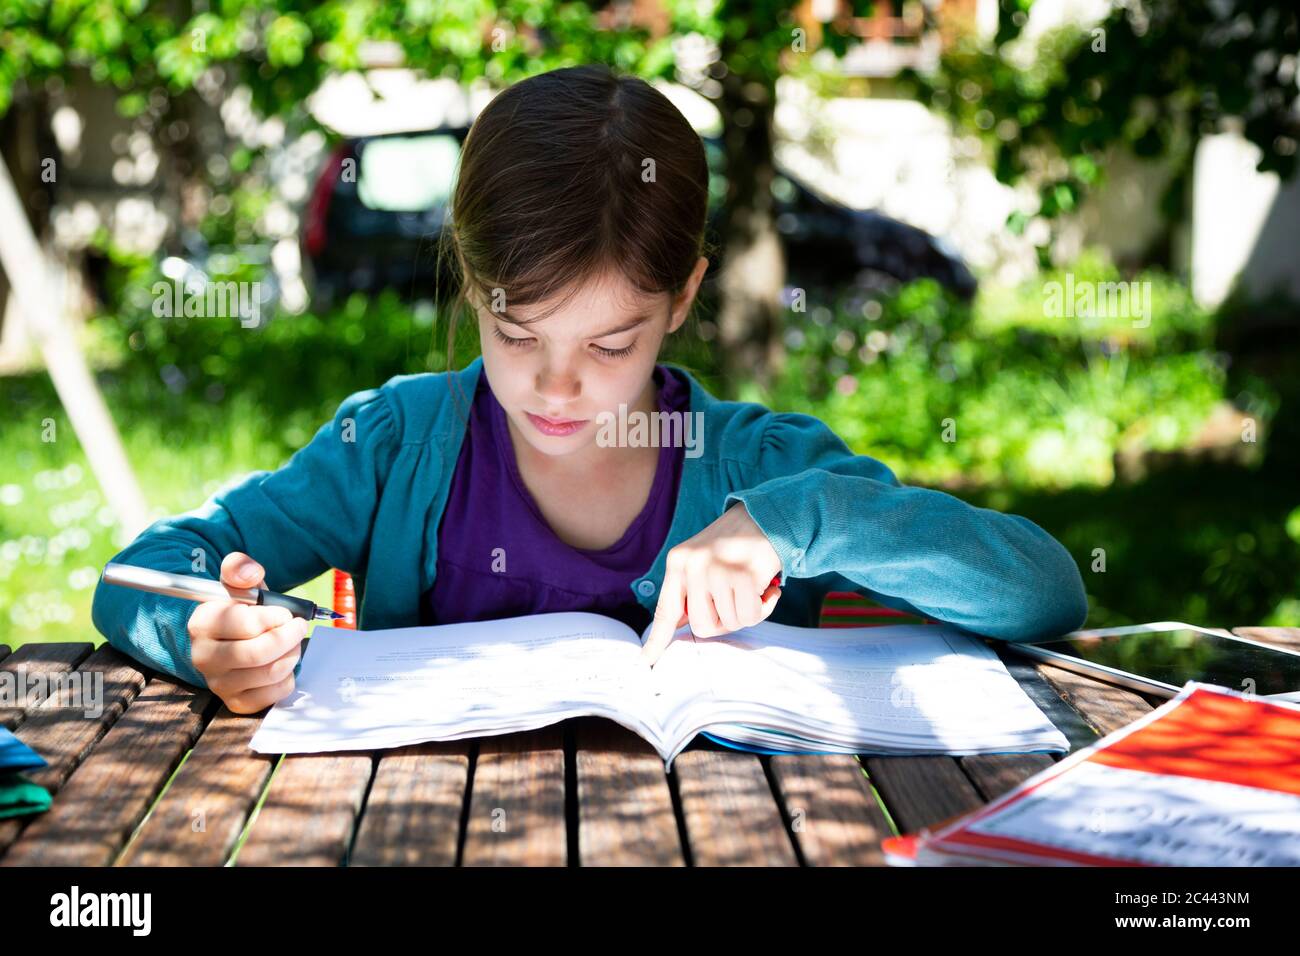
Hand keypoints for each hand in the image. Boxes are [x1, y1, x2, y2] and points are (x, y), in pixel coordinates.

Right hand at [188, 551, 307, 713]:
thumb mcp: (240, 582)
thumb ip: (240, 568)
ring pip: (270, 673)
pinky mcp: (236, 702)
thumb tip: (250, 574)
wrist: (235, 636)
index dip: (276, 617)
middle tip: (299, 626)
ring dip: (292, 654)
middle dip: (289, 637)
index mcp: (202, 623)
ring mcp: (218, 683)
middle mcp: (204, 657)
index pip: (247, 624)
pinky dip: (289, 677)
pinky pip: (274, 693)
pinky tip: (283, 662)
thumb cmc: (242, 608)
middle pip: (259, 653)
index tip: (286, 612)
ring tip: (292, 642)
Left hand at [640, 501, 783, 666]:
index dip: (656, 639)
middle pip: (702, 626)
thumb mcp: (702, 561)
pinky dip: (763, 608)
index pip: (665, 610)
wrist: (766, 516)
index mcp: (678, 563)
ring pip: (730, 623)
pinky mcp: (742, 575)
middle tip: (736, 601)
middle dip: (722, 622)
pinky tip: (768, 589)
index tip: (645, 661)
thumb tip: (682, 625)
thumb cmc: (735, 546)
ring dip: (746, 612)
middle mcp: (693, 565)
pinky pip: (751, 616)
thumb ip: (691, 591)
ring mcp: (716, 570)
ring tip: (752, 589)